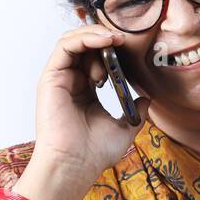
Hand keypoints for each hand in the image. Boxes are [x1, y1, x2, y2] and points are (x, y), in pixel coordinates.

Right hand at [33, 24, 151, 176]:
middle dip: (106, 38)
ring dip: (97, 35)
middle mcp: (71, 82)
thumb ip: (136, 111)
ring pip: (73, 41)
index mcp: (85, 92)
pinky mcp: (51, 78)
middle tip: (126, 40)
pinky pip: (65, 46)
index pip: (96, 59)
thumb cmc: (95, 152)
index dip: (113, 50)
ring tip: (117, 39)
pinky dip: (85, 38)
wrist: (76, 165)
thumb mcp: (124, 127)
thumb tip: (148, 98)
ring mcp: (60, 79)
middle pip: (84, 46)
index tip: (132, 50)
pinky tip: (105, 42)